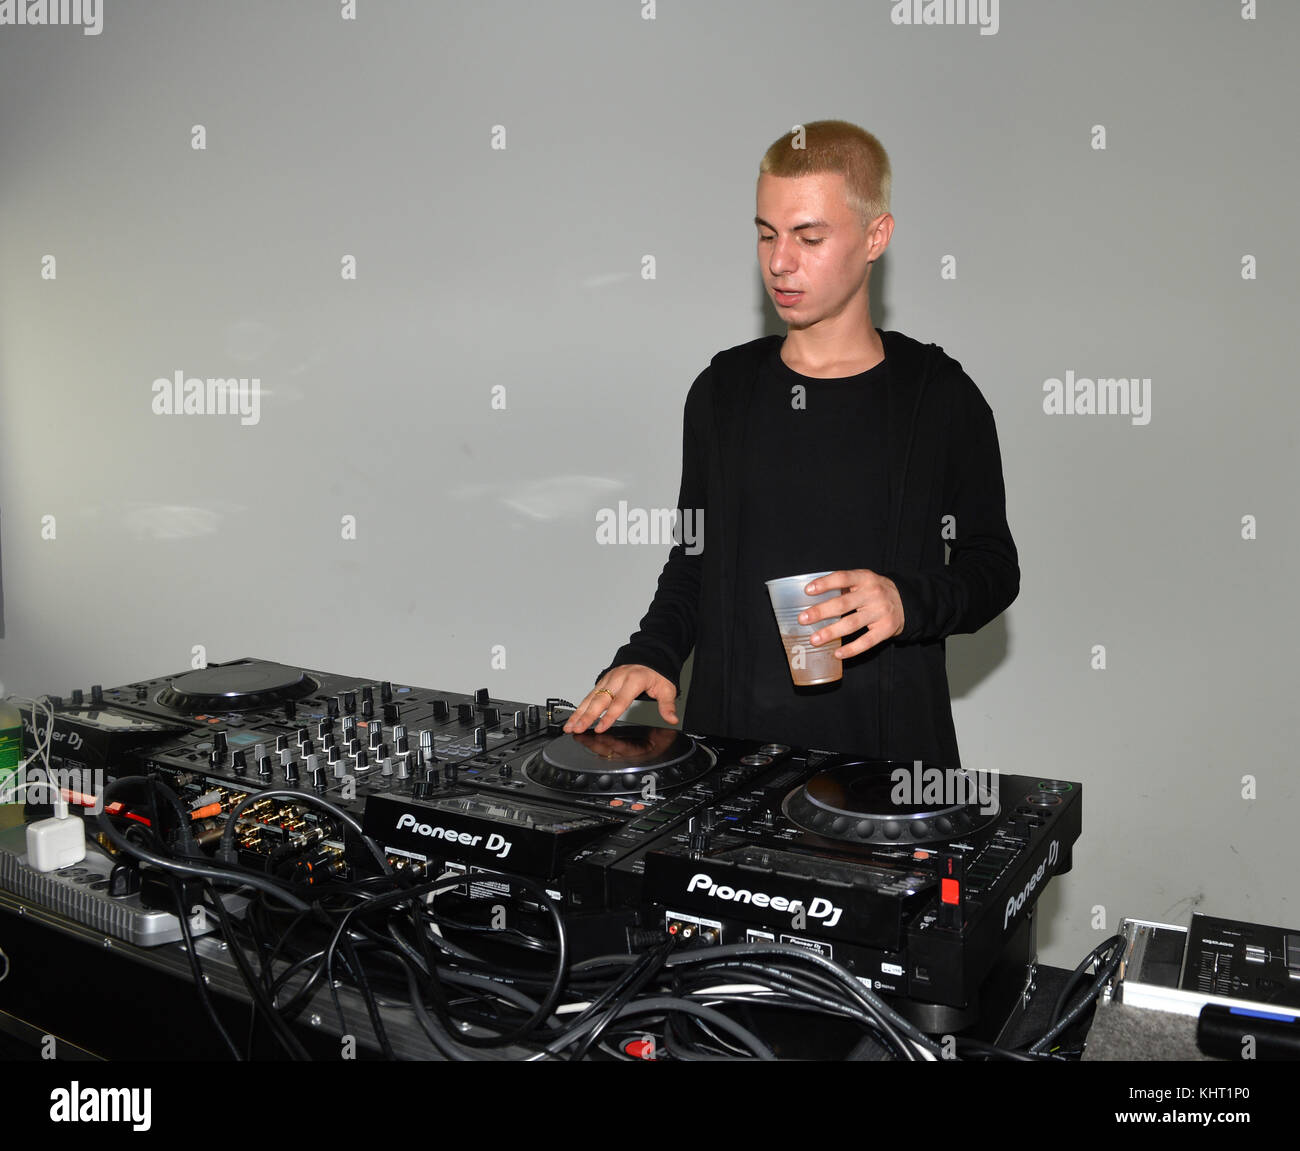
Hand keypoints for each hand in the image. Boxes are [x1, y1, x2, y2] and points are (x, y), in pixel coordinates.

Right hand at [562, 664, 678, 733]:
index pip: (620, 701)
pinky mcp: (603, 682)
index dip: (609, 715)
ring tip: (570, 726)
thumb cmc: (655, 673)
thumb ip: (667, 705)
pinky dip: (580, 708)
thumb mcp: (666, 687)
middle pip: (600, 699)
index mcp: (634, 679)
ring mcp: (608, 679)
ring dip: (579, 713)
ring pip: (591, 698)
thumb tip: (672, 718)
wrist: (648, 656)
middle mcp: (618, 678)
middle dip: (587, 716)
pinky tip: (573, 719)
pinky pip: (589, 695)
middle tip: (578, 729)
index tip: (601, 727)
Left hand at [798, 569, 904, 659]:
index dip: (825, 583)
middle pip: (843, 604)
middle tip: (802, 619)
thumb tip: (811, 598)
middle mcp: (873, 594)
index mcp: (865, 578)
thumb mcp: (862, 581)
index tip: (807, 591)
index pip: (842, 578)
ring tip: (814, 640)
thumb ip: (843, 586)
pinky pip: (866, 641)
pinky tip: (837, 653)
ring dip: (831, 632)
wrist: (905, 602)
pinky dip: (851, 649)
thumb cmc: (874, 591)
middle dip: (821, 612)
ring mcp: (881, 612)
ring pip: (852, 624)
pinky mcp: (886, 629)